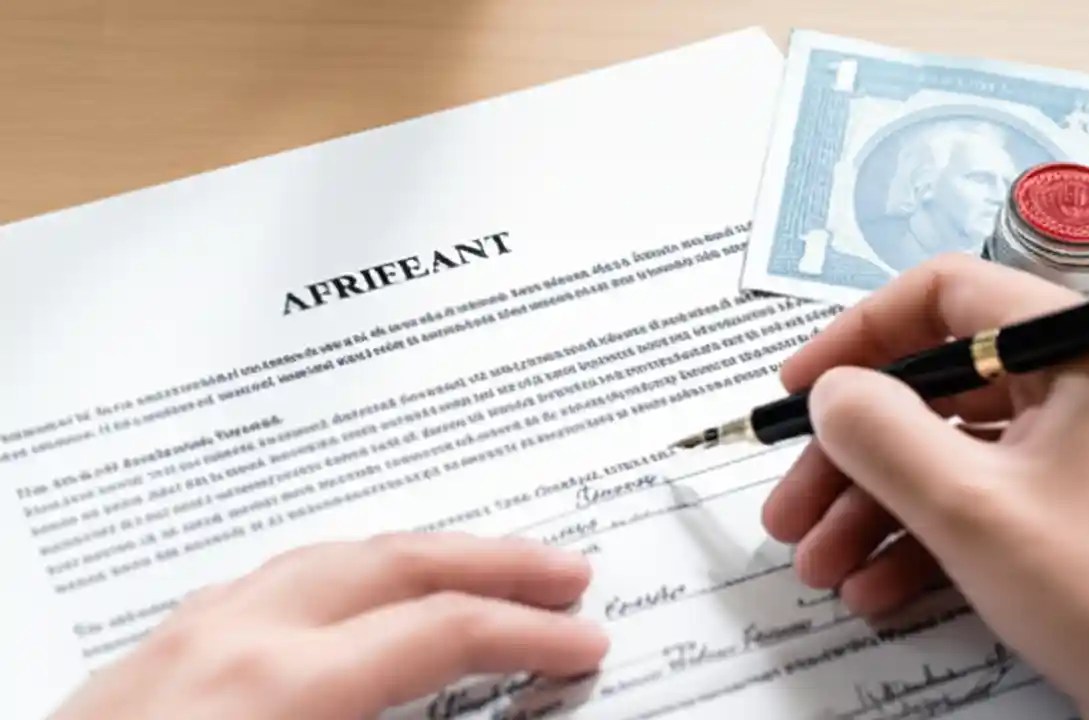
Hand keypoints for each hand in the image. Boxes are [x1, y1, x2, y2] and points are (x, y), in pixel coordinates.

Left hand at [50, 533, 607, 719]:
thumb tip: (463, 717)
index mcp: (278, 686)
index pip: (439, 632)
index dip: (527, 633)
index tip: (583, 643)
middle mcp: (236, 636)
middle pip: (398, 561)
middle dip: (494, 560)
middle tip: (565, 572)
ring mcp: (190, 634)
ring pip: (333, 556)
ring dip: (421, 557)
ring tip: (479, 569)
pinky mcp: (158, 652)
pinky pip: (277, 581)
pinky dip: (347, 576)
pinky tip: (361, 594)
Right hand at [762, 254, 1088, 718]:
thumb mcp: (975, 509)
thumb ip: (881, 435)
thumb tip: (829, 392)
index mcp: (1082, 344)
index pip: (946, 296)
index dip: (857, 339)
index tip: (797, 393)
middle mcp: (1088, 380)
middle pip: (936, 387)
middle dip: (851, 456)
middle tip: (790, 511)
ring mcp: (1088, 448)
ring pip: (951, 451)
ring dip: (874, 508)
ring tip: (820, 566)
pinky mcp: (1083, 508)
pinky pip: (984, 499)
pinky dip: (923, 539)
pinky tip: (875, 589)